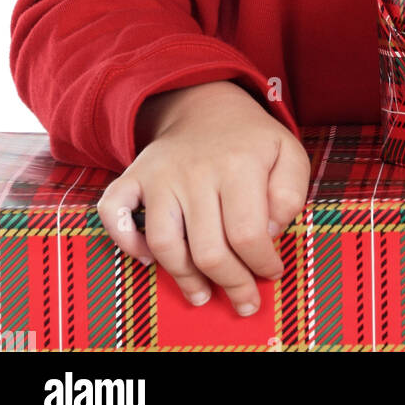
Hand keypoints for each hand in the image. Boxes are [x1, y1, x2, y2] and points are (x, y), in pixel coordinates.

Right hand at [96, 80, 311, 316]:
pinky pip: (114, 213)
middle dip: (231, 284)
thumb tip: (269, 232)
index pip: (247, 235)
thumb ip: (290, 193)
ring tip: (203, 293)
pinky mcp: (134, 176)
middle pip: (208, 250)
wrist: (205, 105)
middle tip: (244, 299)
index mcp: (238, 164)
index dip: (261, 264)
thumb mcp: (287, 153)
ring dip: (184, 278)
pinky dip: (125, 241)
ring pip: (164, 243)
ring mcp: (160, 175)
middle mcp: (195, 171)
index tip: (271, 272)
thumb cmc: (250, 140)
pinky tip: (148, 258)